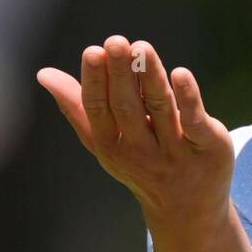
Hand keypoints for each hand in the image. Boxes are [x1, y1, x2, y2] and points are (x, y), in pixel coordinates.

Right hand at [36, 35, 234, 224]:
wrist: (189, 210)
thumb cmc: (140, 164)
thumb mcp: (107, 142)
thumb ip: (78, 107)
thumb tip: (43, 73)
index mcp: (112, 146)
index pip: (99, 110)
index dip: (94, 82)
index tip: (92, 51)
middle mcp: (141, 151)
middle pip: (128, 108)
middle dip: (120, 74)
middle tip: (115, 42)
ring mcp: (175, 151)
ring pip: (161, 108)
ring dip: (150, 77)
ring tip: (142, 48)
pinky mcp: (207, 147)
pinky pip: (195, 121)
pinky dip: (188, 98)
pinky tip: (180, 74)